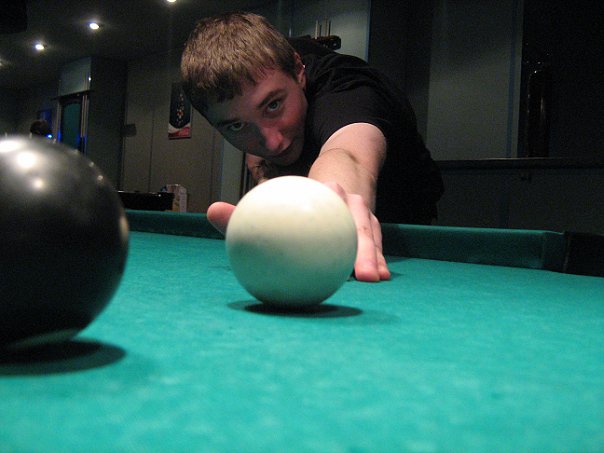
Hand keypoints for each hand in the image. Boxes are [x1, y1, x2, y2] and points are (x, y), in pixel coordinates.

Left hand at [206, 183, 390, 282]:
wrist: (337, 180)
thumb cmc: (297, 198)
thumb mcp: (275, 200)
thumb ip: (243, 211)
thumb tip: (211, 211)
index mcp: (326, 191)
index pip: (329, 199)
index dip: (328, 214)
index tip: (323, 230)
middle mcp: (349, 203)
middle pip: (359, 223)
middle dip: (365, 248)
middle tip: (361, 275)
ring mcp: (364, 216)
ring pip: (372, 236)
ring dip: (377, 257)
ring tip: (377, 279)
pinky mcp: (371, 231)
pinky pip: (376, 247)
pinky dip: (379, 261)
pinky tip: (380, 279)